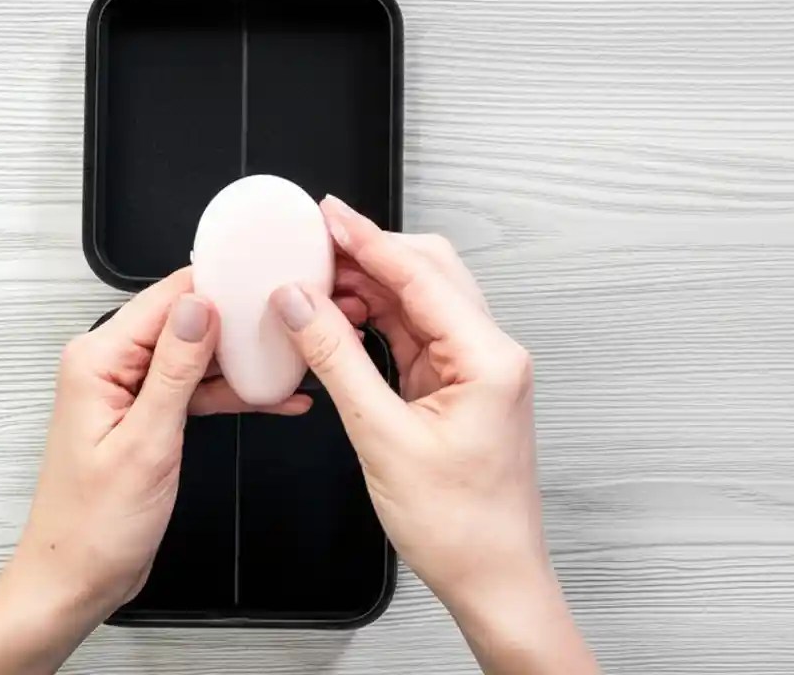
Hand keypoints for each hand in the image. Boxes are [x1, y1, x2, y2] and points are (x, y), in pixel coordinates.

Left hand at [0, 268, 308, 674]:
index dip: (218, 284)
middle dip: (238, 320)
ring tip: (294, 358)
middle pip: (185, 320)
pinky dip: (231, 394)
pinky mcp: (146, 414)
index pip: (166, 298)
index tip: (264, 280)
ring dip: (242, 360)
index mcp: (97, 360)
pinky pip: (195, 389)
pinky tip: (273, 397)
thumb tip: (198, 307)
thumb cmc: (93, 526)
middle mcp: (109, 366)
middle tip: (291, 321)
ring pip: (197, 355)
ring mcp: (129, 390)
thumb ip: (174, 370)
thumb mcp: (146, 443)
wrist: (76, 579)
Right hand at [269, 197, 597, 674]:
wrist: (492, 578)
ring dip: (369, 287)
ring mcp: (476, 369)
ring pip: (418, 302)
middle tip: (313, 244)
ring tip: (315, 282)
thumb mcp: (382, 437)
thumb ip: (337, 360)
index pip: (420, 274)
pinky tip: (340, 318)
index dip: (367, 239)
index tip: (327, 215)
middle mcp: (490, 354)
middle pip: (426, 274)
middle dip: (368, 253)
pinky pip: (414, 335)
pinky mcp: (458, 386)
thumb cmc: (460, 527)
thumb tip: (300, 305)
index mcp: (488, 359)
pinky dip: (376, 322)